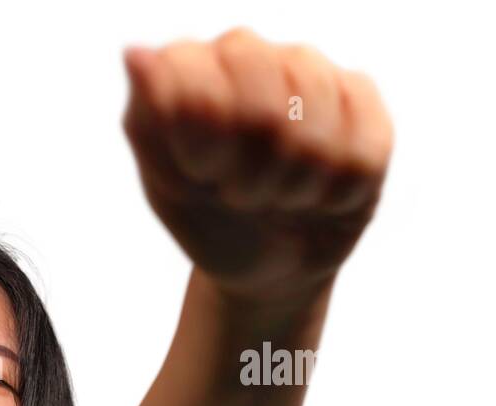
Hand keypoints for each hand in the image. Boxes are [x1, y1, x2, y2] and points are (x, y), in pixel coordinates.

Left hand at [121, 27, 393, 304]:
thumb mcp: (165, 183)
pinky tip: (318, 194)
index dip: (206, 145)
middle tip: (238, 194)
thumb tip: (134, 53)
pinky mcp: (362, 99)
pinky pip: (360, 153)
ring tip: (276, 196)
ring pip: (315, 133)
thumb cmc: (206, 218)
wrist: (263, 262)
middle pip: (263, 108)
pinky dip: (333, 195)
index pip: (201, 84)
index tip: (200, 176)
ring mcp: (309, 69)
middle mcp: (249, 52)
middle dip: (250, 174)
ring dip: (291, 189)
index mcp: (189, 67)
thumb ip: (150, 119)